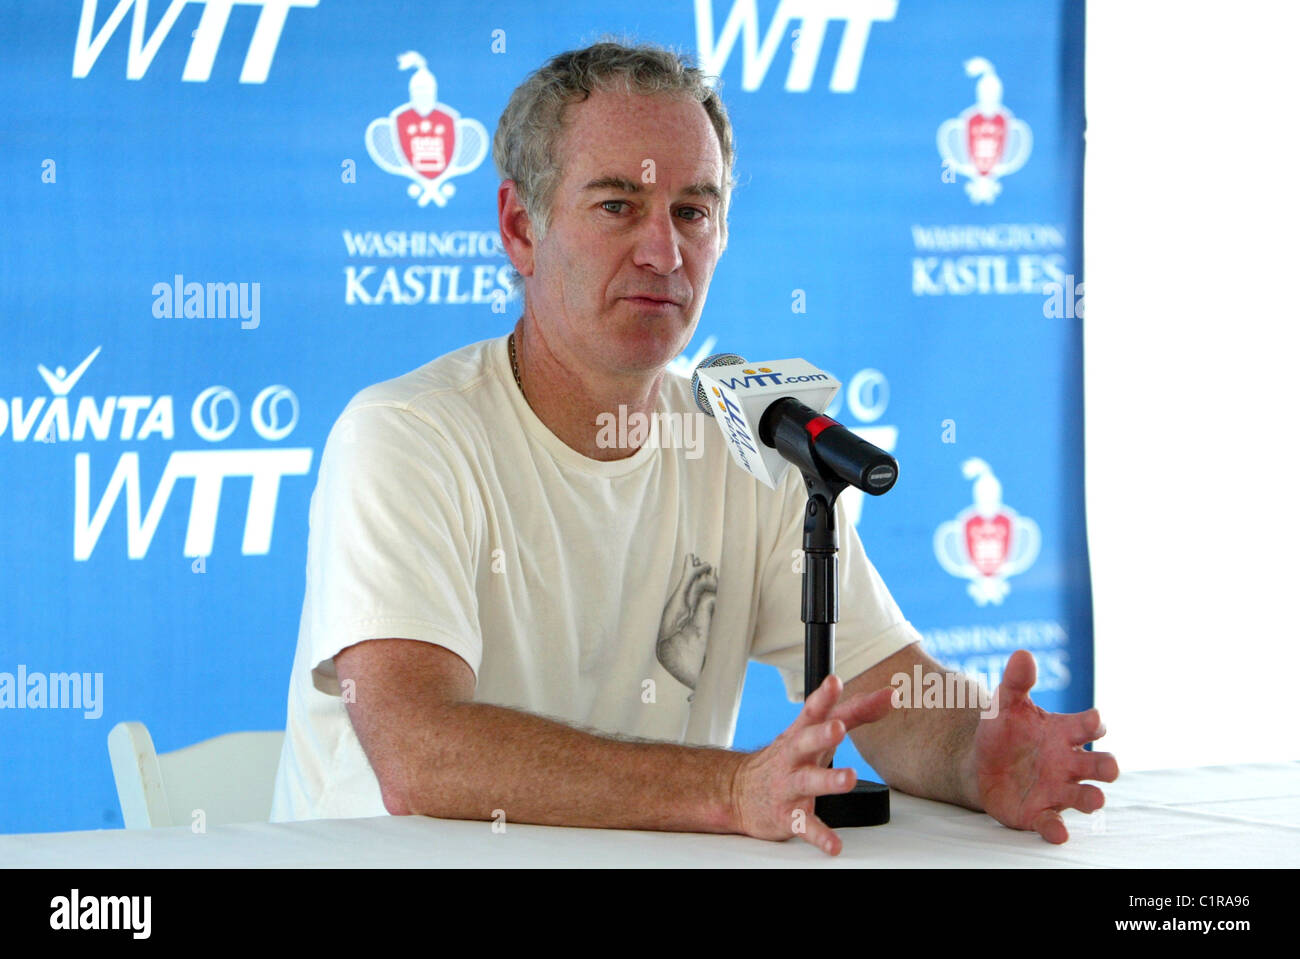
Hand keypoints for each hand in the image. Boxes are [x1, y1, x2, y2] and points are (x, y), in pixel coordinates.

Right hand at [730, 673, 893, 855]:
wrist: (738, 792)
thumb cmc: (788, 758)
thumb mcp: (815, 732)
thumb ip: (854, 713)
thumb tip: (890, 696)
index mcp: (801, 733)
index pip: (813, 710)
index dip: (824, 696)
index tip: (835, 681)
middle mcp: (793, 756)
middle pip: (805, 742)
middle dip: (821, 733)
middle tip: (838, 728)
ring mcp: (789, 786)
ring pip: (807, 781)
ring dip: (828, 780)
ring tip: (849, 779)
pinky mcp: (788, 815)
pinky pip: (804, 825)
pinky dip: (820, 835)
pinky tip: (834, 845)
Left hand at [968, 649, 1119, 842]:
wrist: (978, 764)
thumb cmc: (1003, 730)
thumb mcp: (1005, 703)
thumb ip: (1016, 681)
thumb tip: (1023, 654)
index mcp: (1065, 733)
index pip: (1090, 728)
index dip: (1094, 725)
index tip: (1094, 722)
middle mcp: (1070, 763)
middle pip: (1100, 766)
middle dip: (1107, 766)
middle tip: (1107, 767)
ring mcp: (1058, 789)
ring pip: (1085, 797)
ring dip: (1092, 798)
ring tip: (1094, 799)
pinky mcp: (1040, 812)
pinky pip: (1053, 823)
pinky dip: (1057, 829)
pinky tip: (1058, 831)